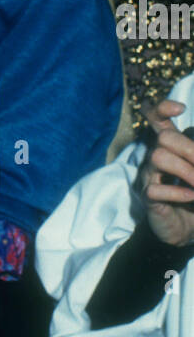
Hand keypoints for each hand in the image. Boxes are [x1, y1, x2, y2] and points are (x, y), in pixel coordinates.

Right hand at [138, 100, 193, 246]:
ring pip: (157, 157)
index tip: (180, 109)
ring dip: (185, 170)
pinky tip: (191, 197)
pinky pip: (156, 188)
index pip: (156, 118)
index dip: (162, 108)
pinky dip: (178, 192)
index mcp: (170, 146)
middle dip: (188, 149)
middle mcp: (156, 157)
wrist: (188, 228)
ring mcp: (150, 176)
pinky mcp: (148, 197)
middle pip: (162, 137)